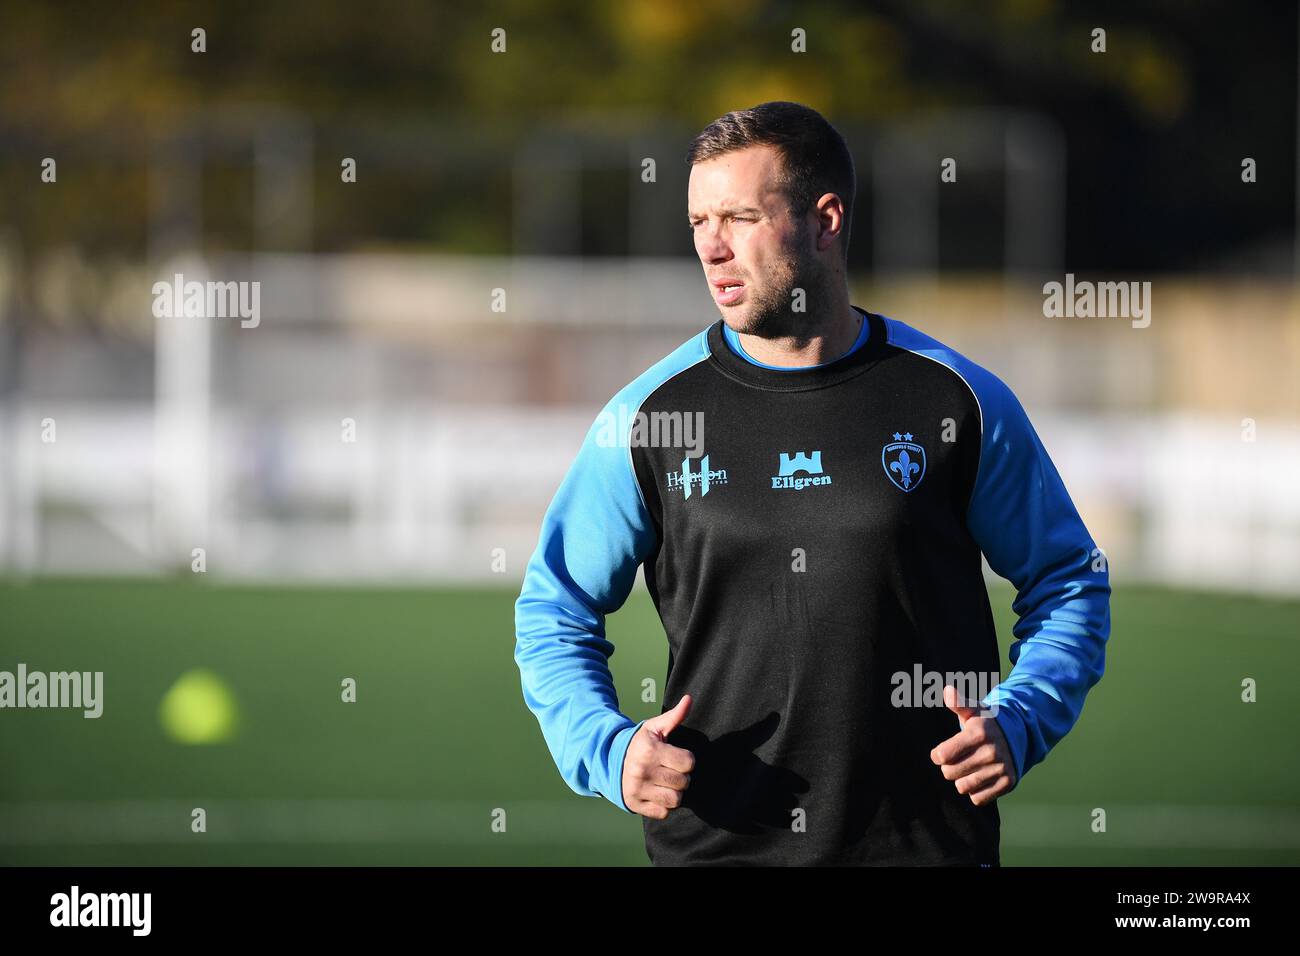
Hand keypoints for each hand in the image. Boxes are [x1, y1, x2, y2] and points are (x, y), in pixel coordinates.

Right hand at [622, 694, 695, 819]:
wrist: (609, 760)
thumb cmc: (639, 743)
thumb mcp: (654, 728)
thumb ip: (674, 716)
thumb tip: (689, 699)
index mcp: (650, 750)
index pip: (688, 763)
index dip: (686, 760)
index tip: (677, 757)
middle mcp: (643, 770)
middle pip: (683, 782)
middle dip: (681, 777)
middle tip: (670, 771)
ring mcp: (637, 789)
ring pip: (675, 800)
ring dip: (674, 793)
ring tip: (666, 783)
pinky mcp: (634, 804)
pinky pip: (663, 812)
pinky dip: (664, 806)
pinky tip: (657, 793)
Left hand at [930, 684, 1017, 805]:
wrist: (1019, 735)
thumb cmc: (987, 723)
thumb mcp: (974, 711)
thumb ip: (958, 703)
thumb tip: (947, 691)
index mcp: (978, 733)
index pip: (942, 755)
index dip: (938, 755)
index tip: (942, 752)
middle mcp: (990, 752)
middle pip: (949, 773)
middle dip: (949, 768)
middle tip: (959, 760)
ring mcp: (1000, 768)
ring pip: (963, 787)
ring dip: (962, 780)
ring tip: (970, 768)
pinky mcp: (1008, 783)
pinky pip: (978, 798)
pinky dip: (976, 792)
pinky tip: (981, 778)